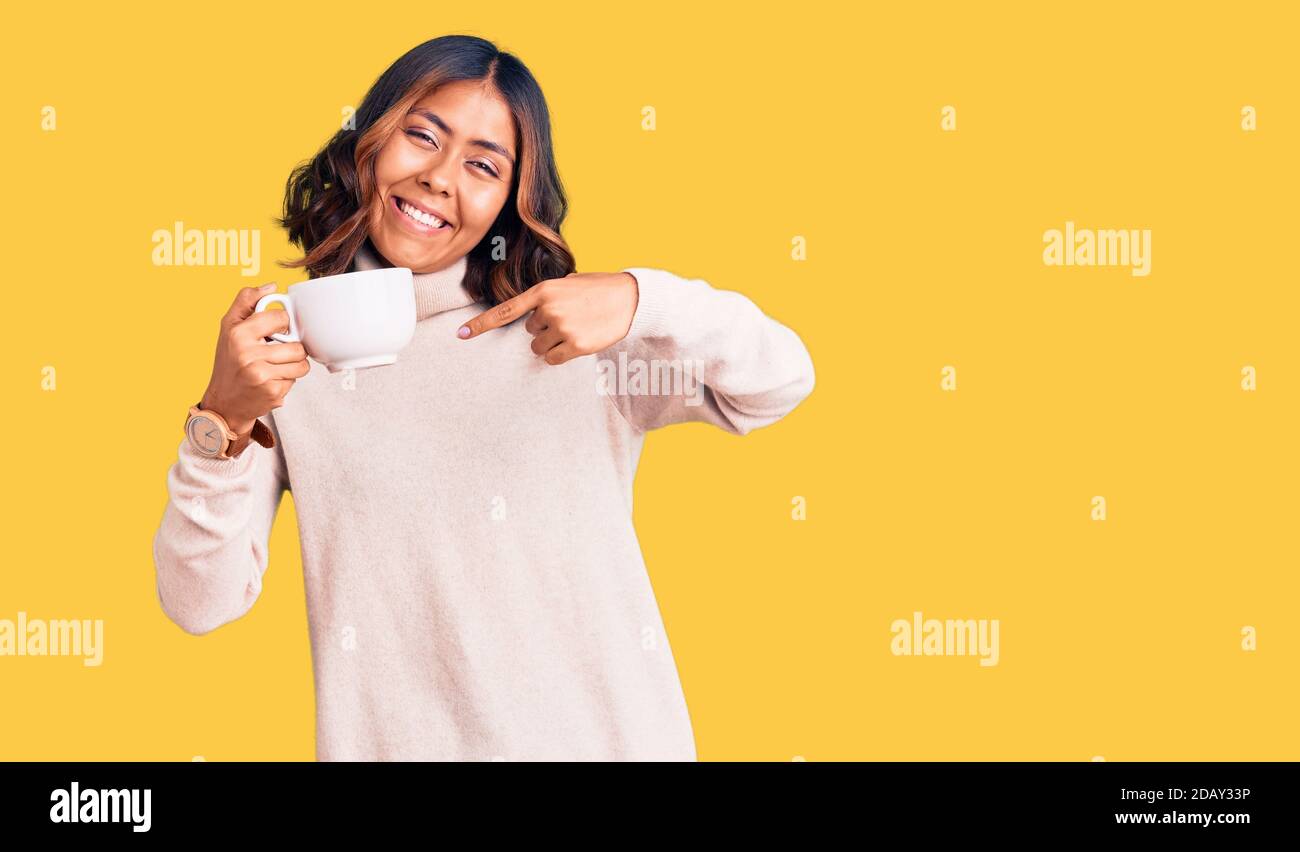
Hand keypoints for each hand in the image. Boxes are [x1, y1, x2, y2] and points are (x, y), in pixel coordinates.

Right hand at [200, 283, 311, 434]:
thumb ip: (247, 301)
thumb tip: (272, 286)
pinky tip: (270, 381)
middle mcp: (248, 354)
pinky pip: (295, 380)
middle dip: (291, 349)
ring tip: (274, 366)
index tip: (275, 330)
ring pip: (302, 364)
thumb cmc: (228, 362)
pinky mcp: (272, 393)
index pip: (281, 318)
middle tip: (275, 353)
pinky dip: (287, 380)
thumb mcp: (229, 327)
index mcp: (238, 333)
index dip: (283, 324)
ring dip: (293, 366)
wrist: (224, 402)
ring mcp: (261, 375)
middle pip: (297, 345)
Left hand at [456, 271, 638, 364]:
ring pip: (540, 347)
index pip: (505, 311)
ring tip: (576, 328)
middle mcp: (549, 309)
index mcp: (543, 291)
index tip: (460, 335)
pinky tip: (579, 341)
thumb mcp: (569, 283)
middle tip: (569, 318)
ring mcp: (562, 328)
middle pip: (530, 331)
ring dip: (553, 342)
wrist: (630, 298)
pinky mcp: (575, 345)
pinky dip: (562, 354)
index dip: (481, 325)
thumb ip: (548, 297)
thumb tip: (534, 317)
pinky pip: (554, 359)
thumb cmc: (599, 289)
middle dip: (545, 328)